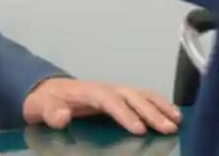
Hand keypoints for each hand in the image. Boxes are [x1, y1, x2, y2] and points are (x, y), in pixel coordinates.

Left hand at [23, 78, 181, 135]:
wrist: (47, 91)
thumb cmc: (45, 102)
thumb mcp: (40, 107)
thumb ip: (50, 112)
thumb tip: (64, 116)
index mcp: (88, 91)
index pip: (109, 100)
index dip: (125, 113)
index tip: (139, 129)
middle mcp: (105, 88)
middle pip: (131, 96)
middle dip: (151, 112)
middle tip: (168, 128)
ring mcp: (115, 91)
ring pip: (142, 94)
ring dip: (161, 106)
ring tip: (178, 121)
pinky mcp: (120, 97)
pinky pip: (143, 98)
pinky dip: (160, 104)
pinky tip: (173, 115)